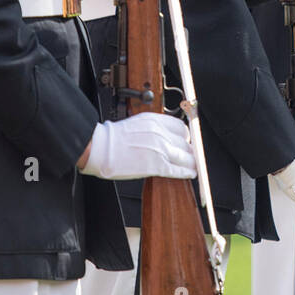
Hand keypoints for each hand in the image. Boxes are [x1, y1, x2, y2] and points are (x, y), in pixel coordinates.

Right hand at [80, 112, 195, 180]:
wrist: (100, 147)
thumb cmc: (112, 137)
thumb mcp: (136, 123)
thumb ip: (153, 128)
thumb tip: (162, 136)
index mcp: (155, 121)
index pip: (180, 127)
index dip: (184, 137)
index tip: (184, 142)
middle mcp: (160, 133)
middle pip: (185, 142)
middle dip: (188, 150)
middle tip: (188, 155)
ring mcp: (160, 149)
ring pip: (185, 156)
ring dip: (191, 162)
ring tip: (193, 166)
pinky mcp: (156, 165)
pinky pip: (178, 170)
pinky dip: (187, 172)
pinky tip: (190, 173)